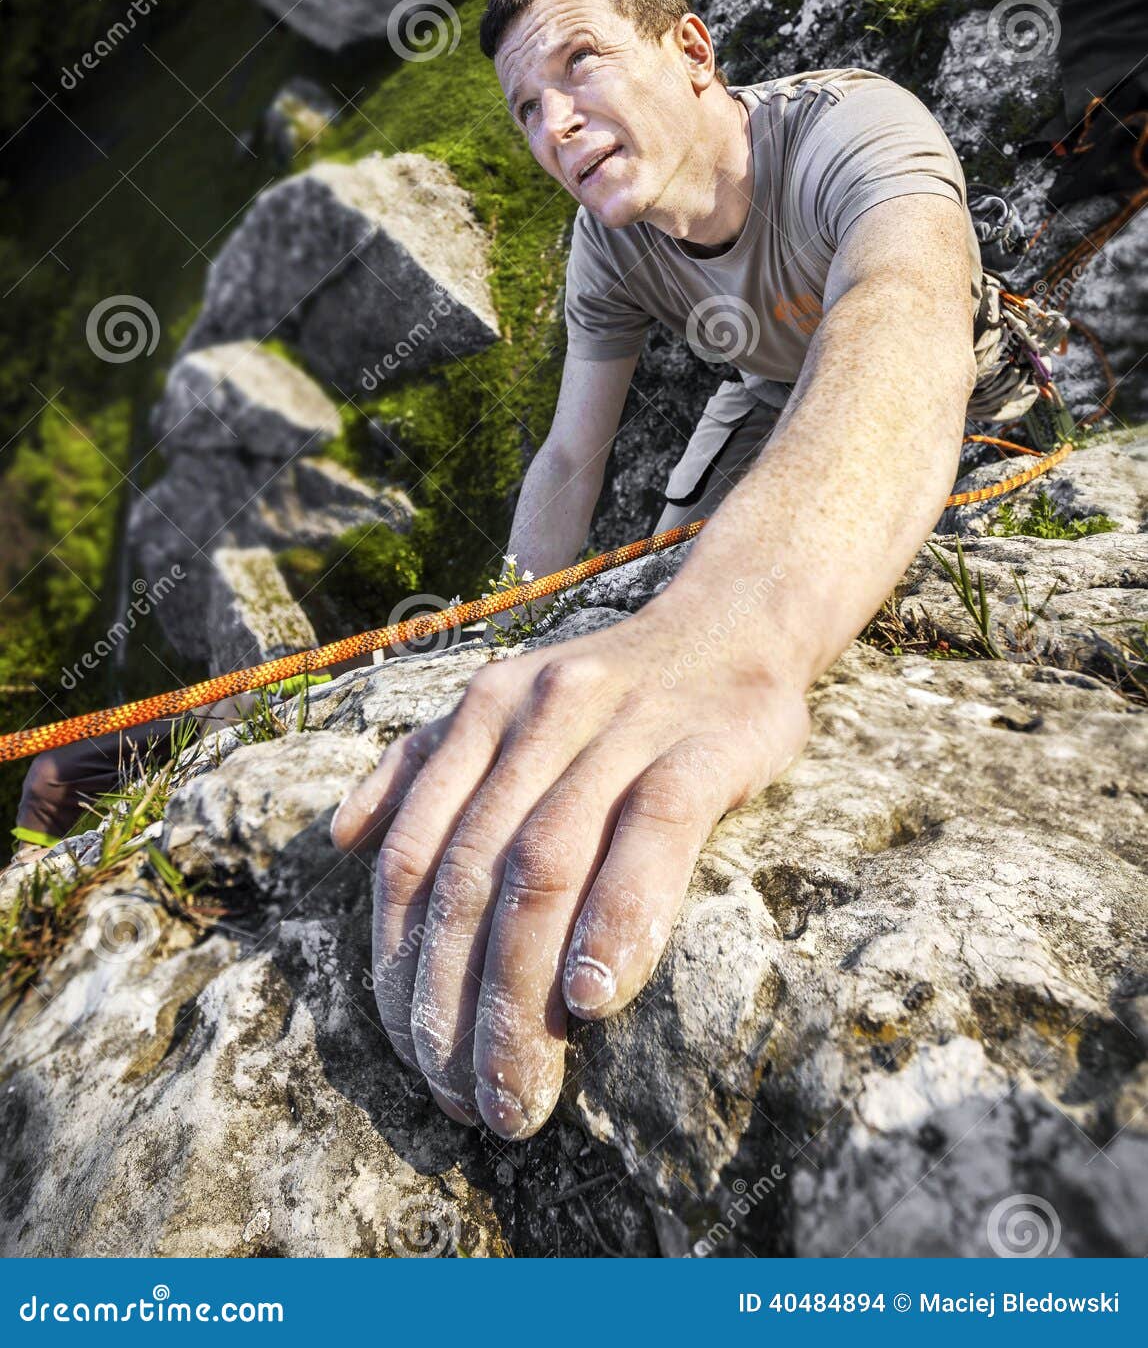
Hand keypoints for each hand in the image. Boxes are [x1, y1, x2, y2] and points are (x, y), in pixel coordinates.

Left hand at [330, 597, 809, 1138]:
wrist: (737, 621)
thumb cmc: (617, 688)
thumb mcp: (505, 702)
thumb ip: (423, 763)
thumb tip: (343, 837)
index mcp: (479, 712)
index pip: (411, 857)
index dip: (399, 969)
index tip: (415, 1060)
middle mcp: (534, 714)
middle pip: (470, 878)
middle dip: (455, 1007)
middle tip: (468, 1104)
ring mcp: (618, 727)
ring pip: (543, 870)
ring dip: (520, 998)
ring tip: (521, 1094)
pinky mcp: (701, 746)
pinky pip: (649, 839)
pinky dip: (615, 920)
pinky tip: (596, 999)